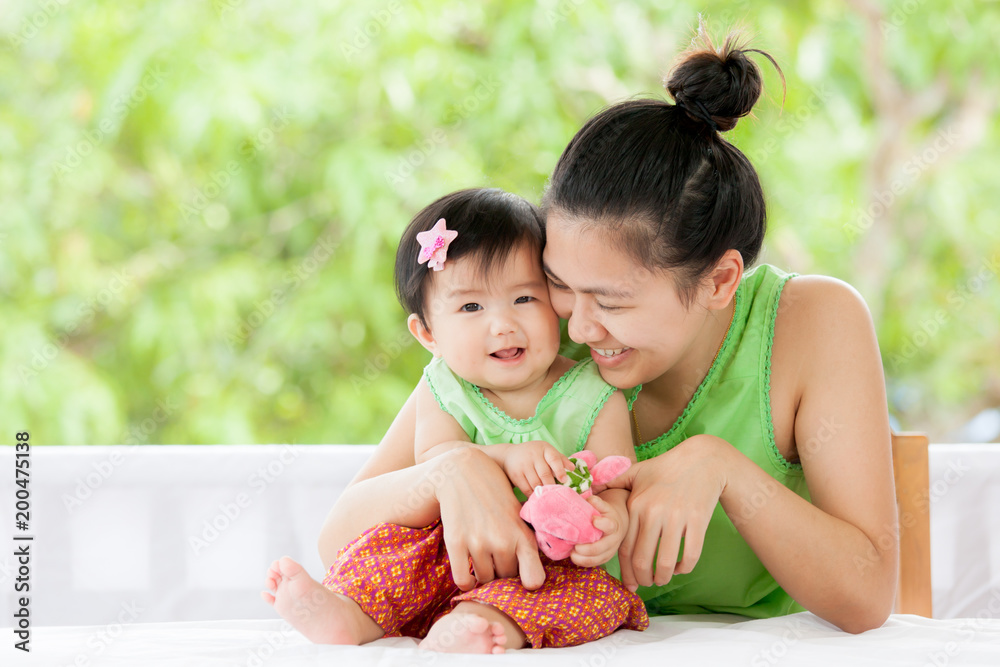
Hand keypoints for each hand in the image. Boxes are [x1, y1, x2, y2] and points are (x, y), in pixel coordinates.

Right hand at [432, 447, 545, 590]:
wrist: (463, 472)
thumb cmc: (494, 493)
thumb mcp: (517, 513)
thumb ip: (525, 540)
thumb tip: (533, 574)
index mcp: (522, 535)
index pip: (534, 579)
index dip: (529, 581)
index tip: (522, 575)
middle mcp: (502, 542)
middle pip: (506, 578)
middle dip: (503, 571)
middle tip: (498, 557)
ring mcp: (478, 543)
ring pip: (485, 579)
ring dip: (484, 573)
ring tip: (483, 558)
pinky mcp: (456, 543)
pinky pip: (462, 580)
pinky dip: (466, 583)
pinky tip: (469, 575)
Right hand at [500, 440, 573, 497]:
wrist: (509, 454)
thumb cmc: (534, 454)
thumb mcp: (547, 452)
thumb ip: (560, 459)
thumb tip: (573, 468)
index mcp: (544, 449)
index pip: (554, 458)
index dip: (560, 470)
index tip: (564, 480)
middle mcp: (533, 455)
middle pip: (545, 474)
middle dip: (552, 485)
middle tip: (557, 494)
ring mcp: (523, 465)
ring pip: (536, 483)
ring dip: (543, 491)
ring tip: (549, 497)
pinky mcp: (516, 475)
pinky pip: (526, 488)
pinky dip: (533, 495)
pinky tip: (538, 497)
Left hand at [570, 490, 628, 567]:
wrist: (616, 524)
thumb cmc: (605, 513)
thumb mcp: (603, 505)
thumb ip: (596, 503)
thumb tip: (589, 500)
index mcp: (613, 524)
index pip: (609, 525)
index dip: (601, 524)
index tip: (592, 520)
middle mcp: (613, 539)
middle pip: (602, 547)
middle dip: (588, 548)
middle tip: (575, 547)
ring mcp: (610, 550)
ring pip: (598, 558)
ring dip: (584, 558)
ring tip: (572, 554)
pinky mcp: (605, 557)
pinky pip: (595, 563)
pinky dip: (583, 562)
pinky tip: (574, 557)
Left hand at [608, 435, 730, 589]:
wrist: (702, 459)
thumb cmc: (666, 467)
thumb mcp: (636, 471)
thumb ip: (613, 482)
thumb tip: (590, 488)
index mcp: (637, 505)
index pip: (625, 547)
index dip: (626, 570)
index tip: (629, 582)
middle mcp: (654, 513)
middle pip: (643, 559)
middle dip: (643, 579)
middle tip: (646, 584)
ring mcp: (677, 518)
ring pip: (666, 562)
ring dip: (663, 578)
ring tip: (662, 579)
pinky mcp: (698, 520)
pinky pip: (690, 554)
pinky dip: (684, 568)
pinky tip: (680, 568)